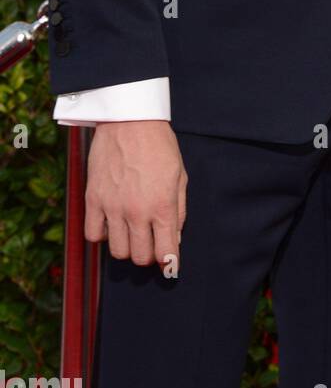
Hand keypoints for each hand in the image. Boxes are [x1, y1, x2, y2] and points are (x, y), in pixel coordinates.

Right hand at [85, 120, 186, 269]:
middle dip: (149, 256)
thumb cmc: (159, 145)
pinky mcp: (93, 200)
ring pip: (117, 251)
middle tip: (151, 243)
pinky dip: (102, 236)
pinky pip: (93, 235)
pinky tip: (111, 224)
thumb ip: (179, 210)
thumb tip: (175, 237)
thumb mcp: (180, 176)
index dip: (169, 263)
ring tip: (132, 232)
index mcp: (162, 206)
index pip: (166, 252)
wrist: (129, 121)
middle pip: (139, 257)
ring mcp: (112, 207)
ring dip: (127, 247)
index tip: (170, 266)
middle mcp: (136, 212)